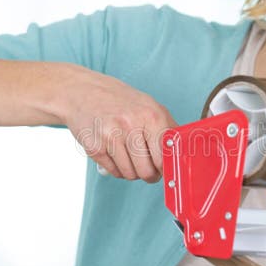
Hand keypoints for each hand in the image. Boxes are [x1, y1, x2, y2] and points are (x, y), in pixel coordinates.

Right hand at [60, 66, 176, 181]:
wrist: (82, 91)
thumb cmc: (120, 101)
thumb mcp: (149, 106)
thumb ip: (167, 129)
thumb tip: (182, 154)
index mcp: (151, 115)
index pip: (165, 157)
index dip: (166, 168)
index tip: (165, 170)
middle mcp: (131, 125)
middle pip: (147, 171)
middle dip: (149, 174)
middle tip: (147, 166)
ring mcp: (111, 136)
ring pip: (130, 174)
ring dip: (131, 171)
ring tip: (128, 155)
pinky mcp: (94, 147)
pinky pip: (114, 172)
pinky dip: (116, 168)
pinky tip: (114, 153)